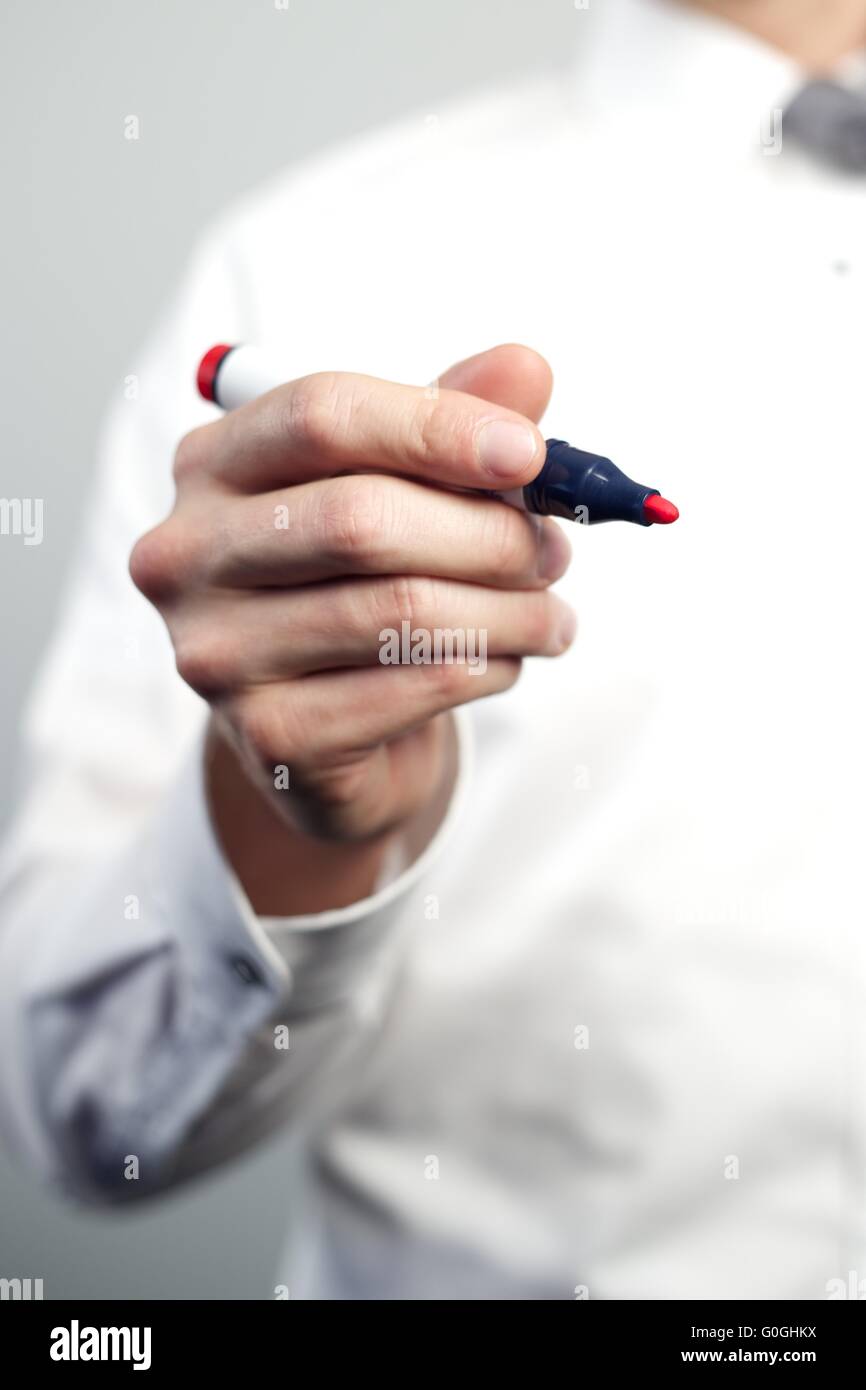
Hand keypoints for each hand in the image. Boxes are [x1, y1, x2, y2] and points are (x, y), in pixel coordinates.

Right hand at [130, 344, 574, 858]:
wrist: (325, 733)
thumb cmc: (359, 585)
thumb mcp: (400, 486)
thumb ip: (451, 417)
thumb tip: (524, 368)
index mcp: (214, 464)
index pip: (320, 415)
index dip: (436, 426)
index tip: (530, 454)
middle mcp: (190, 553)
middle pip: (360, 518)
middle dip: (488, 535)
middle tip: (555, 553)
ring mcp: (217, 650)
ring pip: (398, 610)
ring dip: (508, 612)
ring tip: (552, 617)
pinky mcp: (268, 735)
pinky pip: (411, 687)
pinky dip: (484, 669)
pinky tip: (504, 663)